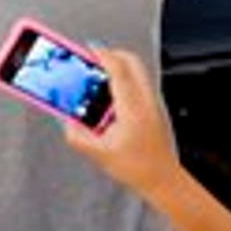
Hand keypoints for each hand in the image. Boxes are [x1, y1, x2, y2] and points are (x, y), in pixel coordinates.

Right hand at [63, 47, 184, 192]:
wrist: (163, 180)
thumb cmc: (139, 168)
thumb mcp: (99, 154)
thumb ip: (77, 136)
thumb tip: (67, 121)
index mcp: (132, 107)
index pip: (118, 68)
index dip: (102, 54)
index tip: (89, 49)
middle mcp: (145, 100)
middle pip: (131, 61)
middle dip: (110, 55)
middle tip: (92, 59)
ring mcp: (152, 103)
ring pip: (136, 71)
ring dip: (117, 68)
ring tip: (97, 80)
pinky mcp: (153, 109)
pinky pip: (138, 84)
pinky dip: (123, 82)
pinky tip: (109, 100)